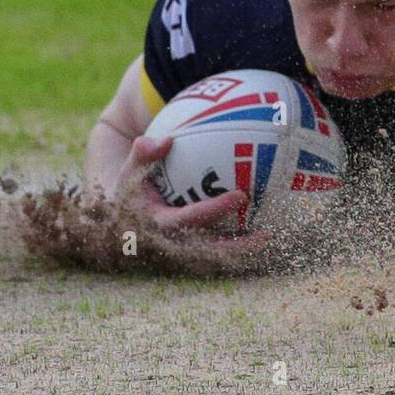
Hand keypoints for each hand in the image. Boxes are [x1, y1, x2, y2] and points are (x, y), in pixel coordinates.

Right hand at [116, 135, 270, 258]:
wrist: (125, 211)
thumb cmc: (133, 182)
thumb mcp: (132, 166)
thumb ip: (144, 152)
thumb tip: (166, 140)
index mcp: (157, 222)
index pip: (189, 219)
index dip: (214, 209)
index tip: (240, 196)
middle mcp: (171, 240)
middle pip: (207, 248)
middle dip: (236, 246)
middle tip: (265, 235)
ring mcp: (180, 247)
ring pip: (214, 254)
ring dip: (240, 250)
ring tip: (269, 238)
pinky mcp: (188, 247)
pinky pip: (215, 248)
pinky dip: (236, 243)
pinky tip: (260, 233)